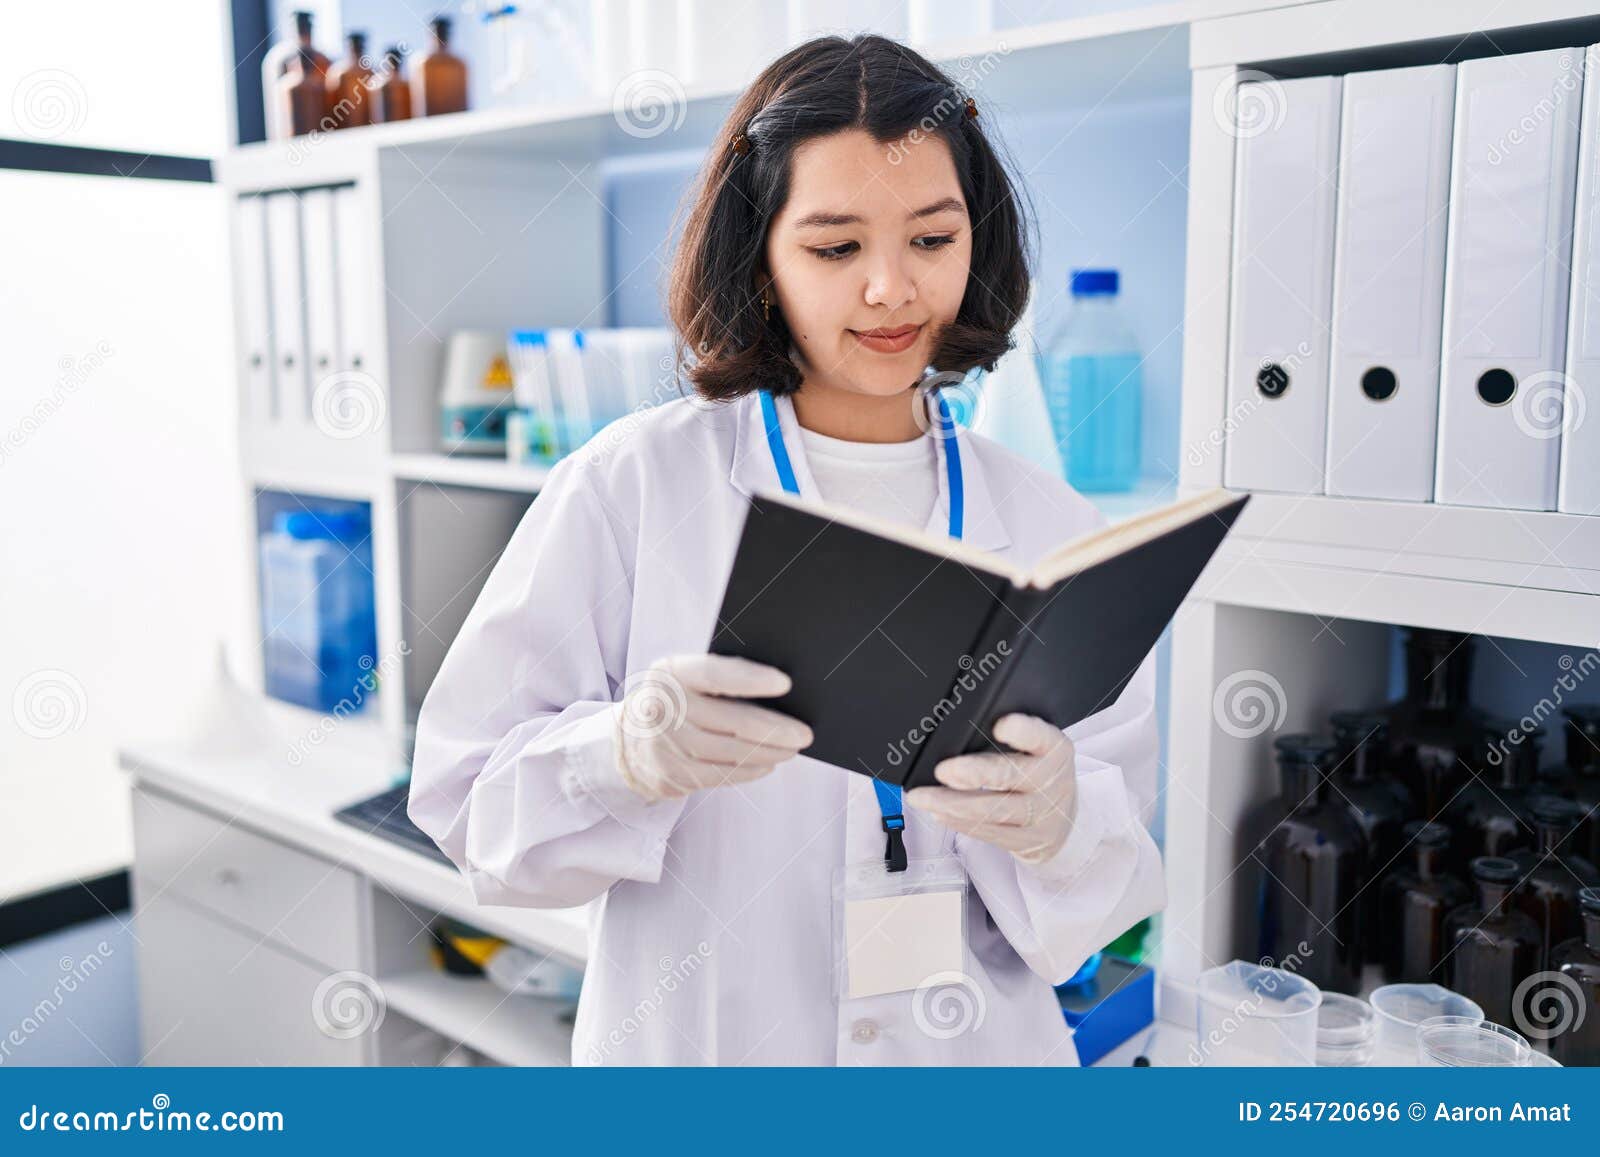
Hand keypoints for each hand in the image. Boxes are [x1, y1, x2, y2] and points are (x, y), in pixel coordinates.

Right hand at [614, 654, 812, 802]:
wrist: (625, 738)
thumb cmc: (672, 699)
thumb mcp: (682, 675)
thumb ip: (717, 676)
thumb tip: (778, 690)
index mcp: (670, 673)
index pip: (714, 673)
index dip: (750, 679)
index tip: (785, 684)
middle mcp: (664, 708)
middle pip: (731, 721)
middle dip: (774, 729)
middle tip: (804, 734)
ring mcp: (665, 746)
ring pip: (731, 753)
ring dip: (768, 753)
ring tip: (791, 749)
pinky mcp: (671, 775)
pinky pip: (721, 776)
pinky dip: (750, 771)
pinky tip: (767, 765)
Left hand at [904, 713, 1076, 864]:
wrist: (1063, 819)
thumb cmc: (1038, 772)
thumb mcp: (1037, 749)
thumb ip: (1011, 738)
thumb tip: (960, 726)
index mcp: (1054, 750)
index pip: (1041, 737)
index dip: (1023, 731)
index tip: (1000, 725)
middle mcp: (1050, 782)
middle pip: (1012, 776)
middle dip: (975, 773)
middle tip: (944, 770)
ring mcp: (1039, 814)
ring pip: (994, 810)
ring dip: (953, 803)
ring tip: (924, 797)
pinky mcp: (1024, 840)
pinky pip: (988, 832)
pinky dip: (958, 822)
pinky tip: (938, 812)